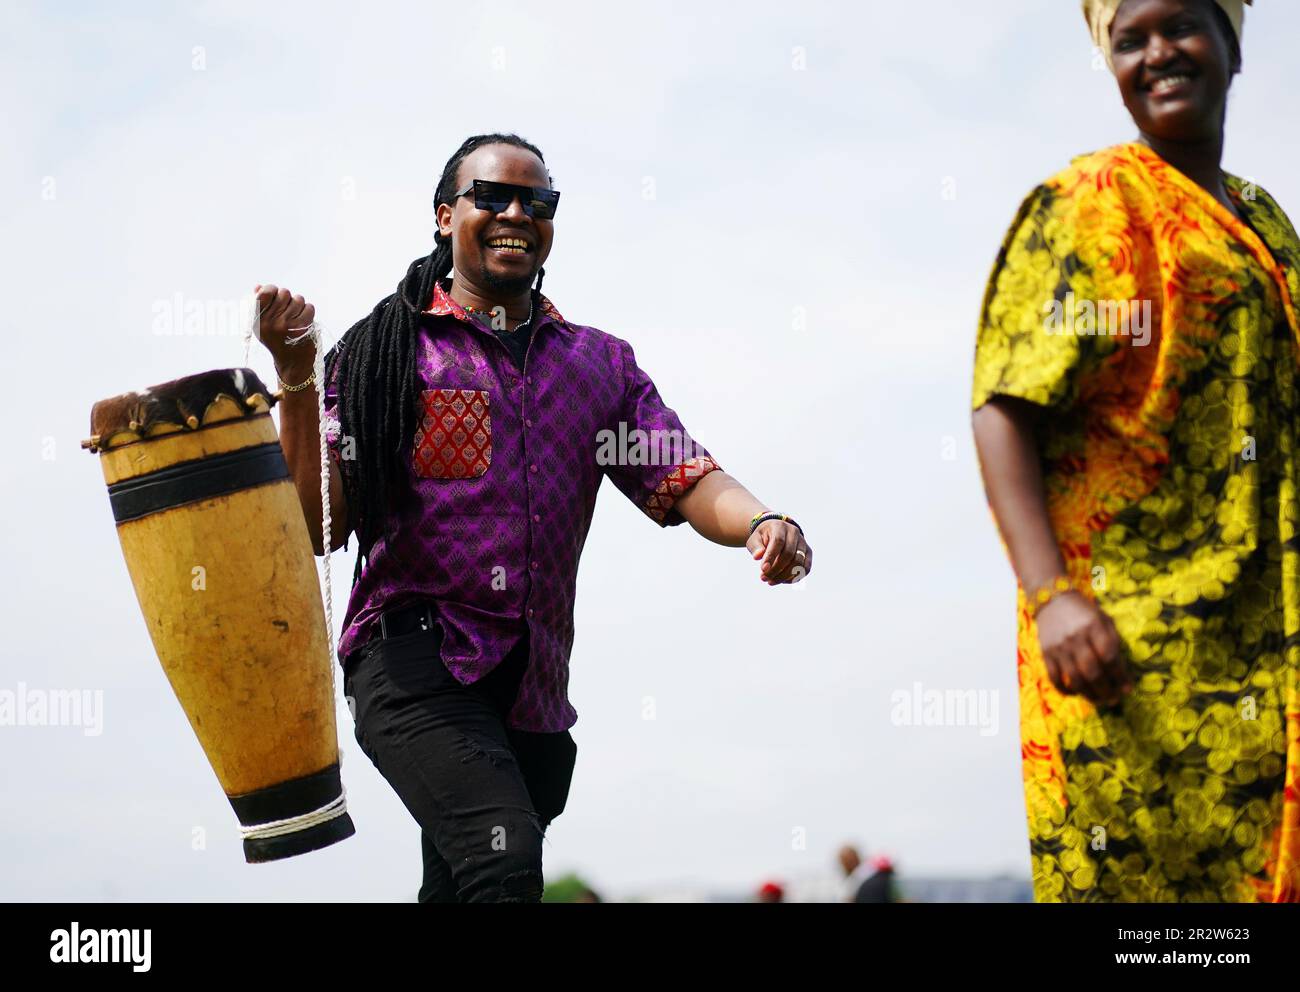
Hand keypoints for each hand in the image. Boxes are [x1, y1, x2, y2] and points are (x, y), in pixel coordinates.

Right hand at [253, 284, 316, 381]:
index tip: (276, 295)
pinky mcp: (301, 328)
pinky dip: (308, 312)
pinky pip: (308, 307)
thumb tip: (258, 286)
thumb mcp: (264, 326)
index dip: (272, 289)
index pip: (264, 293)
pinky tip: (304, 321)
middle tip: (288, 310)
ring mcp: (286, 325)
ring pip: (298, 299)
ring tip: (296, 317)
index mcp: (257, 321)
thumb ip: (260, 306)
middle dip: (288, 299)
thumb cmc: (279, 342)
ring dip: (299, 305)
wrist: (293, 365)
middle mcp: (269, 323)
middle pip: (283, 293)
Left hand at [746, 521, 810, 584]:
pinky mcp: (808, 552)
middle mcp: (794, 533)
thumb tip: (758, 557)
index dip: (771, 557)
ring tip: (771, 581)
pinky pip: (806, 567)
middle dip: (776, 569)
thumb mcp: (755, 539)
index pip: (778, 542)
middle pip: (789, 554)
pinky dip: (795, 577)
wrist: (776, 532)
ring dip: (785, 575)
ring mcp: (803, 542)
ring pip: (799, 562)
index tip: (763, 570)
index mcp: (780, 527)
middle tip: (763, 578)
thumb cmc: (763, 537)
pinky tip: (783, 581)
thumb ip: (755, 547)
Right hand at [1034, 591, 1131, 706]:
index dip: (1121, 676)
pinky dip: (1065, 690)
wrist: (1052, 599)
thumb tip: (1121, 671)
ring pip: (1075, 678)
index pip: (1109, 656)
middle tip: (1114, 700)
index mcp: (1094, 627)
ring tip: (1100, 701)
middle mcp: (1076, 638)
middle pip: (1093, 671)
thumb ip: (1112, 641)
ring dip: (1089, 694)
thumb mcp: (1103, 619)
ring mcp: (1059, 647)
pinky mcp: (1046, 653)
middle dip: (1106, 690)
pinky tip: (1076, 693)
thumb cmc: (1084, 611)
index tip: (1128, 689)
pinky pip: (1054, 678)